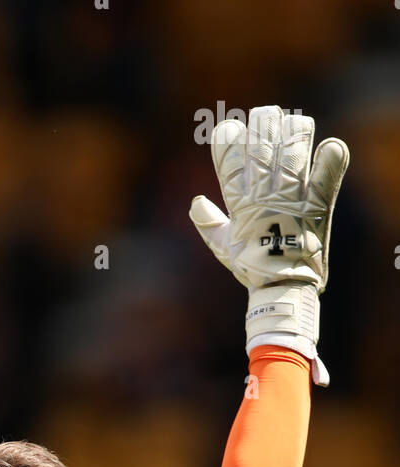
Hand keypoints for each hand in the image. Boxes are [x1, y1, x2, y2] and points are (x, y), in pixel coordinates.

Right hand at [189, 106, 347, 383]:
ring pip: (291, 152)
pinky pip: (325, 176)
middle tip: (266, 115)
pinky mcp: (318, 206)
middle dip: (263, 124)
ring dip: (293, 131)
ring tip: (294, 123)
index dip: (228, 137)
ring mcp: (291, 201)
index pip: (229, 160)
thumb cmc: (252, 269)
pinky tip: (329, 146)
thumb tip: (196, 203)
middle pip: (261, 147)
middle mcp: (263, 198)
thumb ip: (209, 224)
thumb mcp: (224, 248)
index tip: (231, 129)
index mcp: (239, 205)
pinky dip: (330, 159)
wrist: (282, 289)